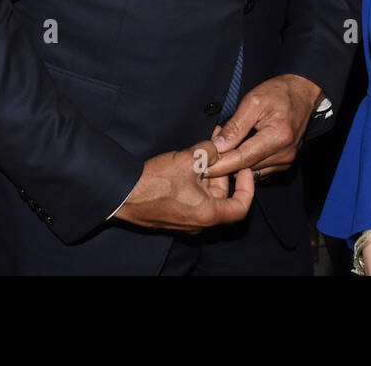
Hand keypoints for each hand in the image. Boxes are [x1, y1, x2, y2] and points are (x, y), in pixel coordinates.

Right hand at [113, 141, 253, 232]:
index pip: (241, 207)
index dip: (248, 186)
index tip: (244, 169)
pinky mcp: (173, 214)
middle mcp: (198, 222)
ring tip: (202, 150)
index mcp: (208, 214)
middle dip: (223, 172)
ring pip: (206, 195)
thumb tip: (217, 148)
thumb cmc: (155, 182)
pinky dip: (194, 180)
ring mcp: (185, 220)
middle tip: (220, 150)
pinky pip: (191, 197)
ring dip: (207, 173)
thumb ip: (210, 151)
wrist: (122, 194)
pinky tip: (188, 160)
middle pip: (222, 196)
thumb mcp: (188, 160)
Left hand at [204, 74, 321, 179]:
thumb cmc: (278, 93)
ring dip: (236, 162)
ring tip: (226, 142)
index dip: (220, 164)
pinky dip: (247, 162)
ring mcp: (286, 160)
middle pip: (246, 167)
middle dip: (226, 160)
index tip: (203, 167)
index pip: (243, 158)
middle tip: (212, 144)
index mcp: (278, 137)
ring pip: (251, 171)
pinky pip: (259, 169)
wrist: (302, 92)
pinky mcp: (285, 163)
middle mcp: (284, 154)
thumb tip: (218, 146)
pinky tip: (240, 147)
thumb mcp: (253, 101)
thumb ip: (235, 126)